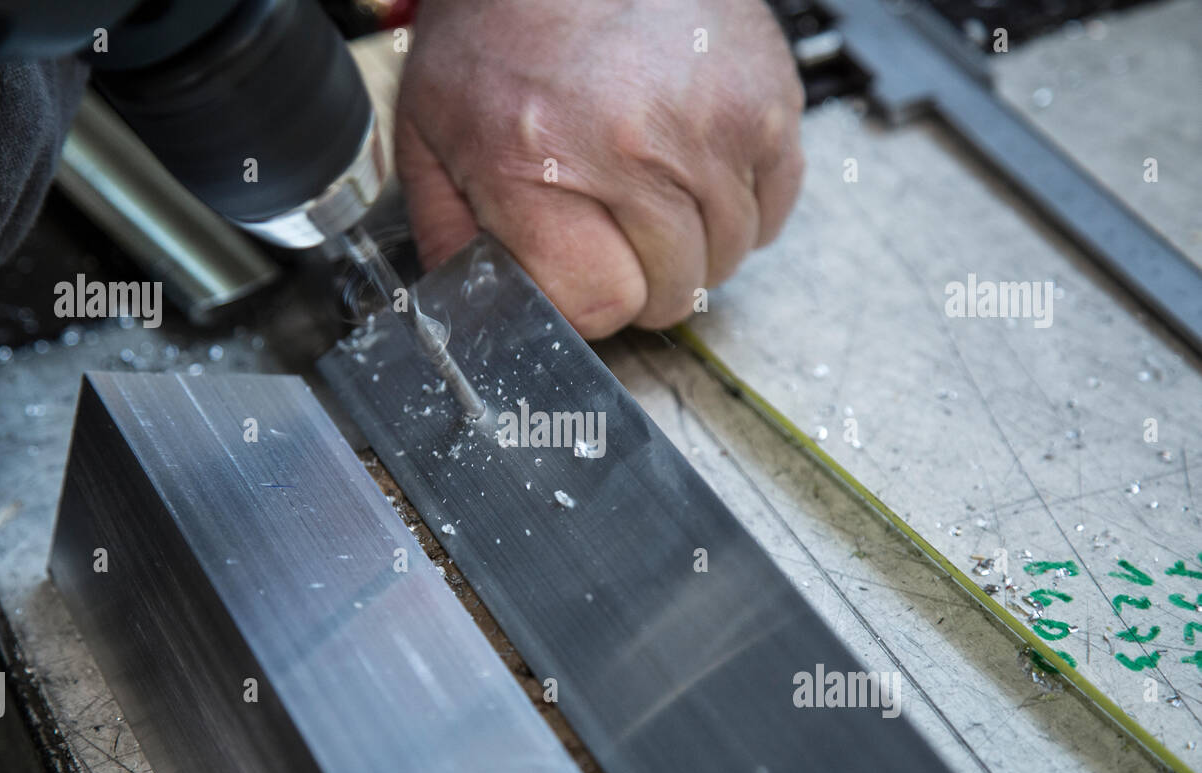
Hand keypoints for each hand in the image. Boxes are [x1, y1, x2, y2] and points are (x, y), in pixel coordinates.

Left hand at [395, 0, 804, 338]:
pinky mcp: (768, 102)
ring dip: (693, 248)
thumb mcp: (431, 133)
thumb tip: (471, 311)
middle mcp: (635, 149)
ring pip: (727, 258)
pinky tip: (698, 171)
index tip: (574, 276)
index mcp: (539, 163)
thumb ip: (447, 233)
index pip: (600, 304)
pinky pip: (775, 207)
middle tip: (613, 237)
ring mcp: (714, 125)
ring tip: (653, 196)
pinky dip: (742, 207)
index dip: (586, 304)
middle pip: (670, 291)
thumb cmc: (501, 28)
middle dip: (640, 282)